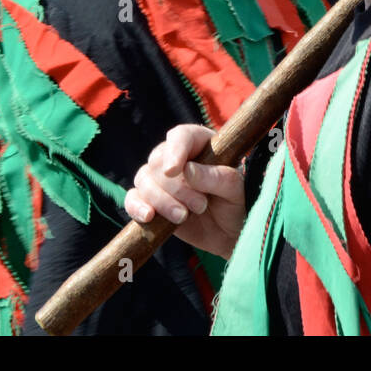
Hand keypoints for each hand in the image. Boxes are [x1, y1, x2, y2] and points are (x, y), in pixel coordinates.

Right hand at [126, 125, 245, 258]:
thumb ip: (217, 178)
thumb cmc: (238, 204)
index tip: (173, 170)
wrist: (231, 234)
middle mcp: (176, 157)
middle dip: (176, 187)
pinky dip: (136, 207)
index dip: (175, 150)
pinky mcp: (150, 202)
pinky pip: (133, 198)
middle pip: (159, 161)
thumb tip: (186, 169)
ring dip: (162, 201)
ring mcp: (161, 180)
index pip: (181, 136)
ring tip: (183, 217)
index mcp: (200, 144)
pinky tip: (149, 216)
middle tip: (201, 206)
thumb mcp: (236, 190)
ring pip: (144, 180)